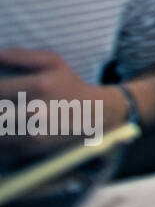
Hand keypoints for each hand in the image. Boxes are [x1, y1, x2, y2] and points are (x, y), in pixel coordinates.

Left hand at [0, 48, 114, 157]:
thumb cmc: (68, 85)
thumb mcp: (53, 62)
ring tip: (3, 111)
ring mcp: (33, 136)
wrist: (94, 115)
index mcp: (41, 86)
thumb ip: (21, 55)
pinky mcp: (29, 151)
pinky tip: (4, 127)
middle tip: (0, 103)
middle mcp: (37, 113)